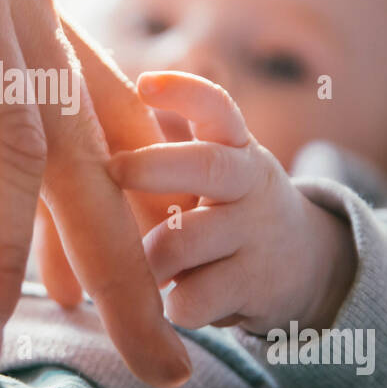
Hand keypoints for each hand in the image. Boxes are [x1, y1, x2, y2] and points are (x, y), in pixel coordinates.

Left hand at [106, 71, 356, 333]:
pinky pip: (191, 298)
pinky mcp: (255, 285)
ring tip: (147, 268)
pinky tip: (179, 301)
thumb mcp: (214, 172)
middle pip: (207, 166)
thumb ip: (164, 158)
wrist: (308, 265)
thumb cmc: (227, 210)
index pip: (217, 108)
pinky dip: (172, 304)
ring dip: (149, 258)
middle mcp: (250, 183)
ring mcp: (255, 234)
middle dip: (154, 166)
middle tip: (114, 169)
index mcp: (235, 148)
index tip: (144, 83)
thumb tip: (78, 148)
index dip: (184, 92)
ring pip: (181, 243)